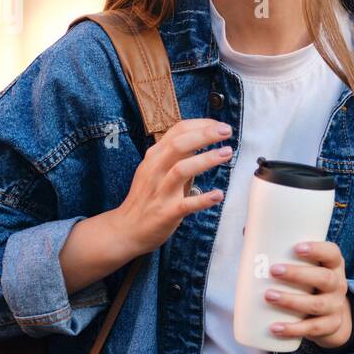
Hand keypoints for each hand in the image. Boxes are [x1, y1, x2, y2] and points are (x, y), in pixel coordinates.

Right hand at [109, 118, 233, 256]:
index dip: (200, 125)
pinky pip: (186, 204)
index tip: (220, 125)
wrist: (126, 228)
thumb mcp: (156, 169)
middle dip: (204, 135)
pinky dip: (203, 199)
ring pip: (181, 169)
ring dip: (206, 159)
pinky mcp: (166, 212)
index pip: (177, 131)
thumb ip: (175, 154)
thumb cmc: (147, 196)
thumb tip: (201, 137)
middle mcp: (155, 170)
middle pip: (179, 145)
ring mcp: (160, 191)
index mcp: (154, 156)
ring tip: (227, 153)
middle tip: (227, 131)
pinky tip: (218, 195)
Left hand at [264, 241, 350, 347]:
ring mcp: (334, 307)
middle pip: (324, 278)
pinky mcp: (329, 326)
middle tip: (273, 271)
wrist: (331, 316)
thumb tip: (246, 231)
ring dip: (291, 300)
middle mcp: (338, 285)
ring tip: (269, 295)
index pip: (332, 253)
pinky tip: (275, 327)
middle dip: (298, 274)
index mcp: (333, 265)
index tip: (296, 247)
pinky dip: (292, 329)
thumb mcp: (306, 267)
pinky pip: (312, 329)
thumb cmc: (310, 283)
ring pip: (316, 304)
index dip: (317, 249)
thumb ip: (281, 251)